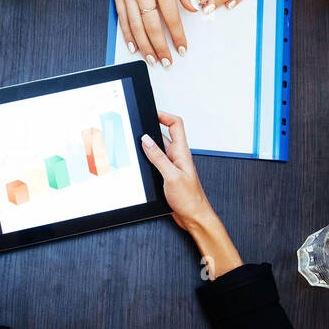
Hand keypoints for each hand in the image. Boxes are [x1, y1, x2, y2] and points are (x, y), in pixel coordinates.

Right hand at [110, 0, 197, 66]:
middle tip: (167, 61)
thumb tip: (194, 8)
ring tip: (152, 60)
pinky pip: (122, 20)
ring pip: (136, 28)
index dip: (177, 36)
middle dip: (161, 48)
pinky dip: (128, 35)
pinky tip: (133, 46)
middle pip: (152, 28)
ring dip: (145, 47)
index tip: (182, 48)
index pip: (172, 18)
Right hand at [137, 111, 213, 230]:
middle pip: (163, 134)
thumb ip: (158, 157)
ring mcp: (172, 165)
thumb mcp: (172, 176)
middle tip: (137, 129)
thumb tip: (146, 140)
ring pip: (157, 149)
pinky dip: (147, 160)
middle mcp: (177, 156)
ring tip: (135, 146)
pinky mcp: (167, 175)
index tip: (151, 112)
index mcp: (182, 152)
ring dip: (147, 147)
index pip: (175, 124)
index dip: (163, 115)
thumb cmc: (190, 199)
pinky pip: (155, 162)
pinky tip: (141, 164)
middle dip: (150, 130)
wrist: (193, 216)